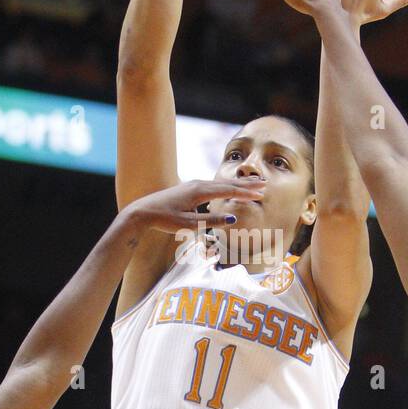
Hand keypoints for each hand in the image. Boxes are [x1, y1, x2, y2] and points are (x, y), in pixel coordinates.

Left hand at [127, 177, 266, 235]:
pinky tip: (230, 188)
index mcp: (199, 192)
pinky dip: (226, 186)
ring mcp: (193, 184)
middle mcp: (198, 184)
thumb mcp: (188, 225)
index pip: (228, 191)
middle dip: (246, 185)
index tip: (261, 194)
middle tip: (264, 185)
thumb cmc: (164, 220)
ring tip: (252, 184)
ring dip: (237, 184)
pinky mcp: (189, 188)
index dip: (245, 193)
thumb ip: (210, 222)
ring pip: (220, 183)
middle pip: (227, 184)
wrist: (142, 212)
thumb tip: (232, 220)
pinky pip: (213, 185)